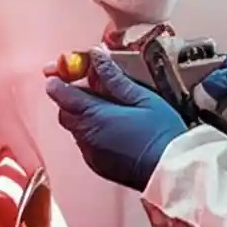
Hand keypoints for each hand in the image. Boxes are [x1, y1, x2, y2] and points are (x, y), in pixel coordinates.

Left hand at [45, 49, 186, 191]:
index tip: (56, 74)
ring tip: (105, 109)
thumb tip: (97, 57)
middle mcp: (86, 136)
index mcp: (94, 116)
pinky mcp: (98, 165)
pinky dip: (91, 133)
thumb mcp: (142, 98)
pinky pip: (85, 144)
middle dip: (70, 99)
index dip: (57, 82)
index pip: (63, 96)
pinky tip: (112, 129)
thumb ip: (114, 78)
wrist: (169, 169)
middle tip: (85, 88)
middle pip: (65, 113)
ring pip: (75, 129)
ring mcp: (91, 153)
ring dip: (81, 116)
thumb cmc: (160, 133)